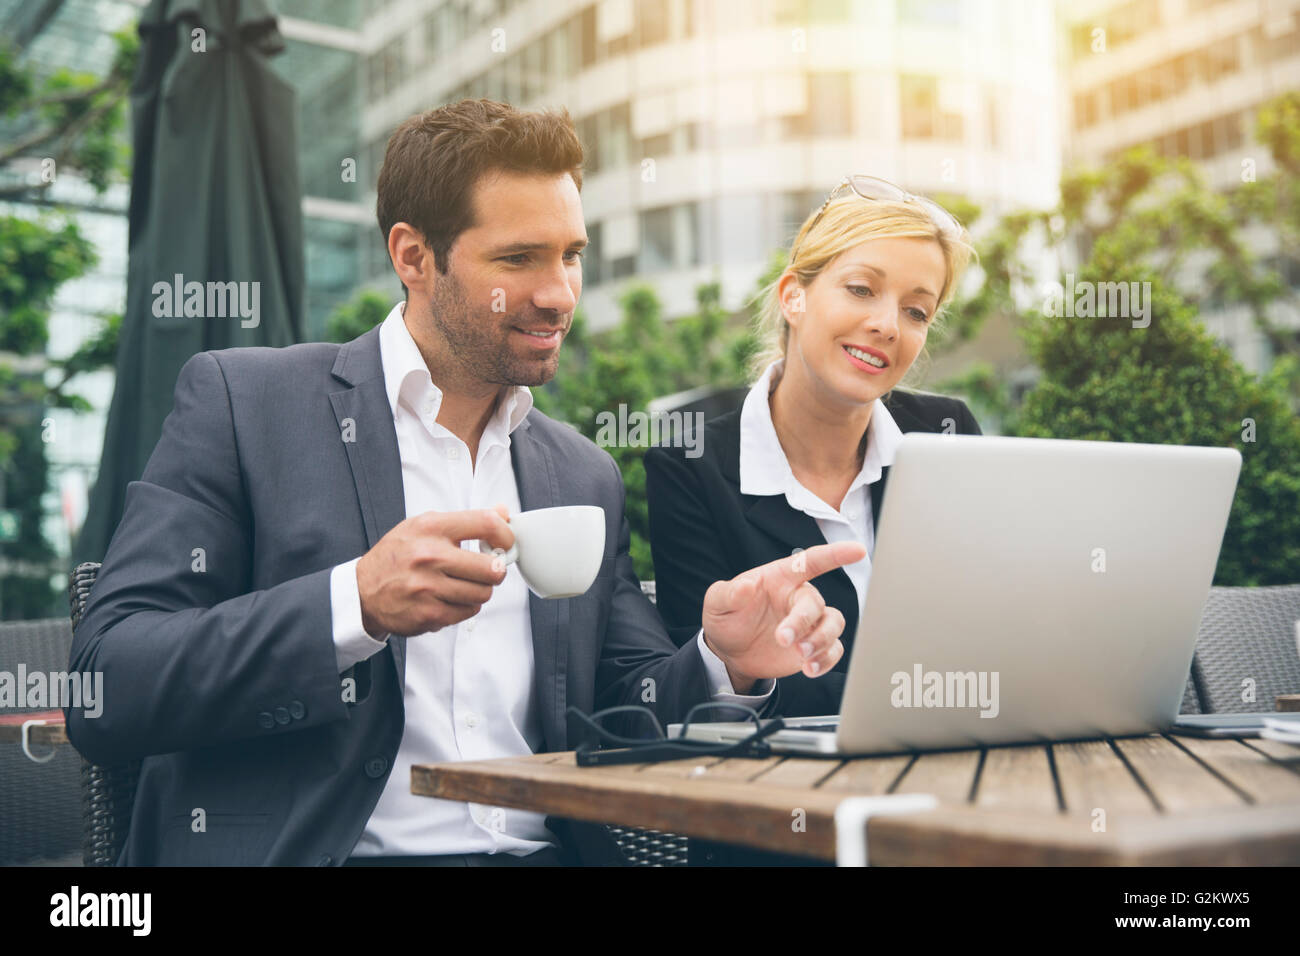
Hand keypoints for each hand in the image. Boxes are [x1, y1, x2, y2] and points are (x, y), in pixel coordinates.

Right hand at [355, 505, 513, 636]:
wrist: (363, 591)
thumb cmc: (397, 556)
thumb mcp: (424, 526)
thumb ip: (465, 520)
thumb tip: (503, 511)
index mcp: (431, 528)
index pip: (486, 523)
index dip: (506, 534)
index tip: (506, 542)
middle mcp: (429, 556)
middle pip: (492, 567)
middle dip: (495, 570)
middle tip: (488, 569)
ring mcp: (429, 587)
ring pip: (483, 593)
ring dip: (479, 590)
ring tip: (464, 584)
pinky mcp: (429, 614)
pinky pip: (468, 612)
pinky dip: (465, 607)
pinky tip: (450, 598)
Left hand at [700, 541, 866, 692]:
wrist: (729, 652)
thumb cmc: (726, 618)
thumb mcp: (717, 602)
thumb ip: (729, 592)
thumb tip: (746, 585)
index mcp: (781, 579)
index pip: (811, 561)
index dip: (835, 554)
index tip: (856, 551)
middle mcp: (799, 598)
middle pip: (816, 603)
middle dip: (804, 622)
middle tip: (784, 640)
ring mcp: (809, 623)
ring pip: (833, 624)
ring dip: (821, 641)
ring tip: (801, 656)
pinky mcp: (814, 646)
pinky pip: (834, 650)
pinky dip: (826, 660)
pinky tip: (810, 668)